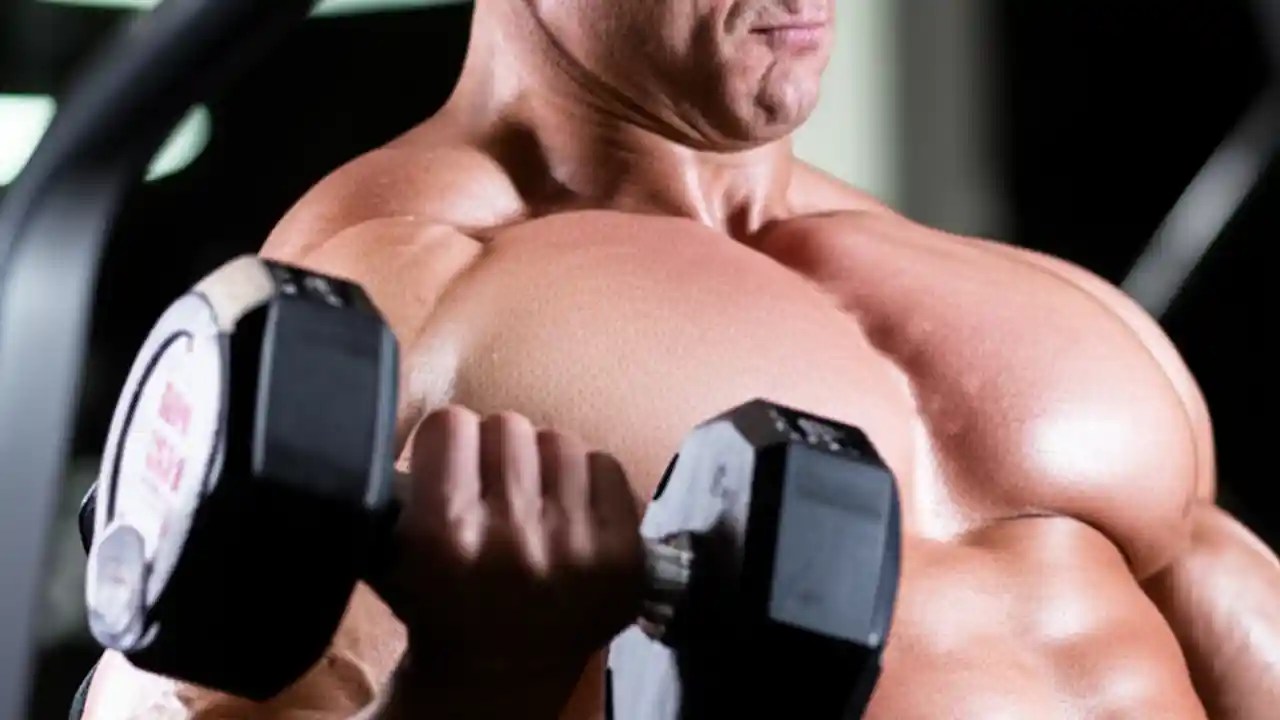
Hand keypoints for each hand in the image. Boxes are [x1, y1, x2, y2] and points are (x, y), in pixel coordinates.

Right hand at [380, 406, 644, 687]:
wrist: (499, 676)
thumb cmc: (444, 605)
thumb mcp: (398, 551)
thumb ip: (410, 484)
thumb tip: (438, 422)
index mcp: (444, 535)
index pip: (451, 424)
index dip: (449, 442)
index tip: (452, 463)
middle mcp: (511, 539)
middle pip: (508, 425)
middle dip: (497, 453)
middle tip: (495, 488)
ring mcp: (575, 548)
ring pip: (560, 441)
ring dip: (544, 465)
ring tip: (535, 502)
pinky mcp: (623, 557)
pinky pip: (607, 467)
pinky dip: (588, 484)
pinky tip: (572, 518)